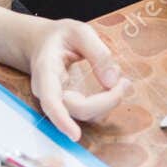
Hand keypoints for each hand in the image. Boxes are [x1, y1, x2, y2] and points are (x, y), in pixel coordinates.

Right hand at [21, 18, 129, 140]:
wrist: (42, 42)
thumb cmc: (59, 36)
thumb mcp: (79, 31)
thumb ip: (98, 52)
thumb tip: (112, 81)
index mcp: (45, 70)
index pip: (50, 100)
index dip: (61, 119)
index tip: (75, 135)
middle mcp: (48, 91)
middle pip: (77, 109)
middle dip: (106, 102)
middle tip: (124, 83)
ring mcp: (58, 101)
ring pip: (85, 113)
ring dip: (108, 103)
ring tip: (122, 82)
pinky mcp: (69, 104)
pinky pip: (89, 111)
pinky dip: (105, 102)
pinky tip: (114, 86)